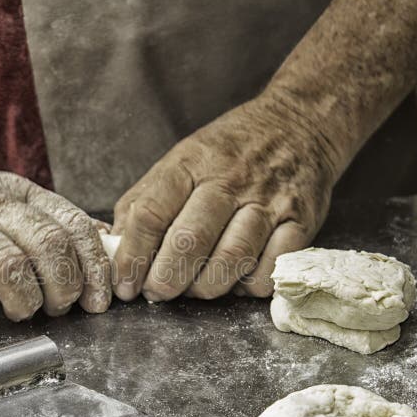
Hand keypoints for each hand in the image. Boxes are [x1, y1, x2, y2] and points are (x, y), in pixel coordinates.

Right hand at [0, 154, 110, 330]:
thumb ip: (49, 220)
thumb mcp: (6, 199)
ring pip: (5, 264)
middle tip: (58, 309)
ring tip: (21, 313)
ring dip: (23, 300)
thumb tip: (106, 242)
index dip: (93, 267)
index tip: (99, 300)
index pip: (72, 225)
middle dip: (63, 287)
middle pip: (46, 245)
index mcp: (18, 192)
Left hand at [111, 89, 342, 301]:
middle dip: (165, 280)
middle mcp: (229, 180)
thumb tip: (115, 247)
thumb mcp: (179, 161)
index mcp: (190, 163)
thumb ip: (144, 202)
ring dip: (205, 287)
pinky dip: (249, 286)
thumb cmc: (228, 151)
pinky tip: (237, 281)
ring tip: (194, 289)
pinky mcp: (301, 220)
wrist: (298, 124)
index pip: (150, 214)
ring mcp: (269, 201)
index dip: (132, 256)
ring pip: (232, 258)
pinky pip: (271, 268)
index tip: (125, 284)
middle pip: (189, 241)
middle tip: (157, 293)